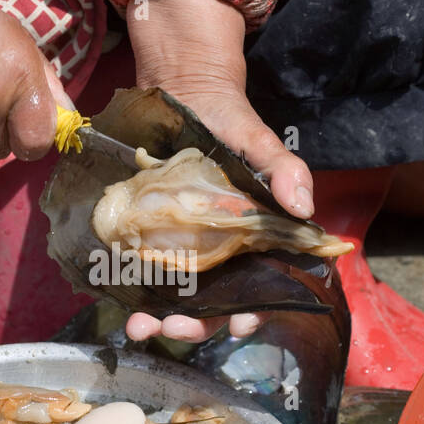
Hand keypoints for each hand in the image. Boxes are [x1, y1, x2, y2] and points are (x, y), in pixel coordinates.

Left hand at [124, 0, 312, 343]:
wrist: (179, 95)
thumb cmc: (227, 121)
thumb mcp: (258, 141)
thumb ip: (285, 169)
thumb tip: (304, 206)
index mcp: (256, 242)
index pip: (263, 291)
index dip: (253, 314)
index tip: (240, 325)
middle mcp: (221, 255)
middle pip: (214, 308)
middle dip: (194, 327)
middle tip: (174, 328)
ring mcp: (183, 250)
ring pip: (177, 301)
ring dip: (159, 321)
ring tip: (137, 328)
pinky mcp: (150, 239)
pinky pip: (143, 276)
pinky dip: (132, 295)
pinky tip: (120, 304)